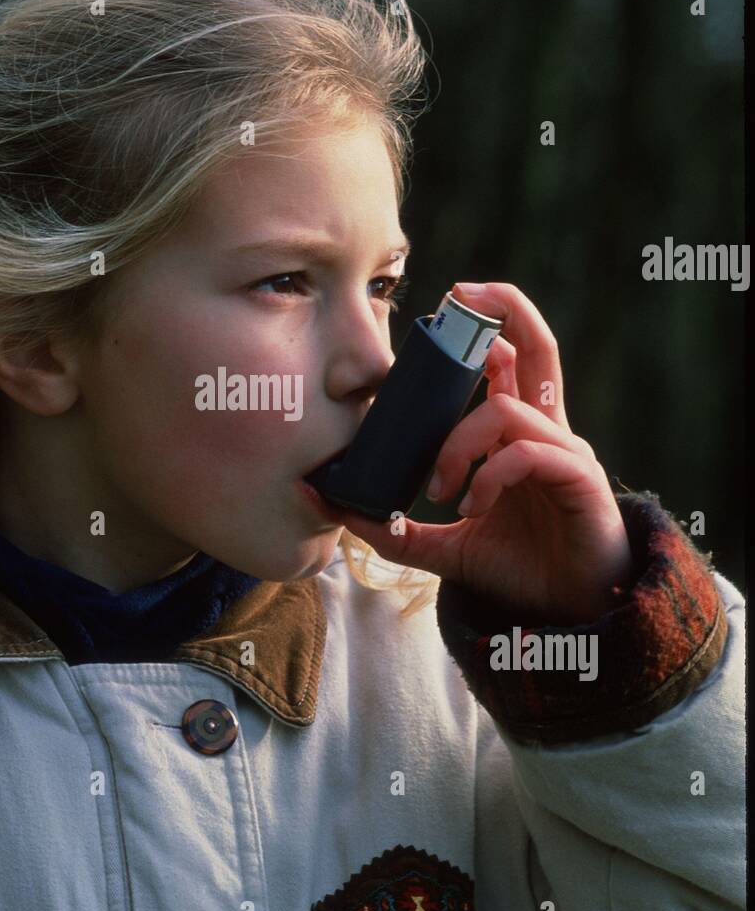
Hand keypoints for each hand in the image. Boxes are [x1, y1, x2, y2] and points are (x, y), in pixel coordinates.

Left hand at [338, 282, 634, 625]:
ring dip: (459, 444)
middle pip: (538, 346)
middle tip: (459, 293)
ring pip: (505, 411)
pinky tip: (472, 506)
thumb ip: (395, 527)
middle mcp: (546, 432)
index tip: (446, 307)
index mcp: (519, 435)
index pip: (509, 361)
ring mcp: (566, 452)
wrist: (570, 617)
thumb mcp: (445, 546)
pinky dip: (489, 474)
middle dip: (505, 308)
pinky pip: (526, 452)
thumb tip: (330, 505)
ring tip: (441, 488)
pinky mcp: (580, 480)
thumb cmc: (520, 570)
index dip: (485, 326)